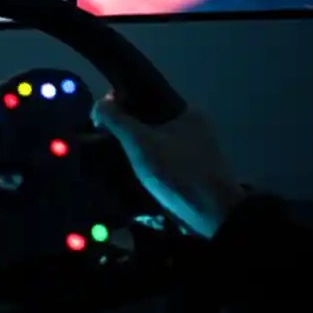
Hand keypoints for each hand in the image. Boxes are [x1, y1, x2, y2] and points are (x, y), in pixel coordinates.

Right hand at [92, 94, 245, 237]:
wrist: (213, 215)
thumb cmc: (178, 172)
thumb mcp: (141, 143)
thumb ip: (118, 121)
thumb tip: (99, 104)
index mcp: (186, 111)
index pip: (146, 97)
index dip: (120, 104)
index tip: (101, 119)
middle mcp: (194, 126)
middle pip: (150, 120)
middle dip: (127, 129)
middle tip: (104, 140)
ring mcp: (196, 149)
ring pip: (155, 141)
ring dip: (135, 148)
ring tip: (113, 157)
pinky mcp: (193, 170)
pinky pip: (163, 159)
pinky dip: (147, 163)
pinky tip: (131, 172)